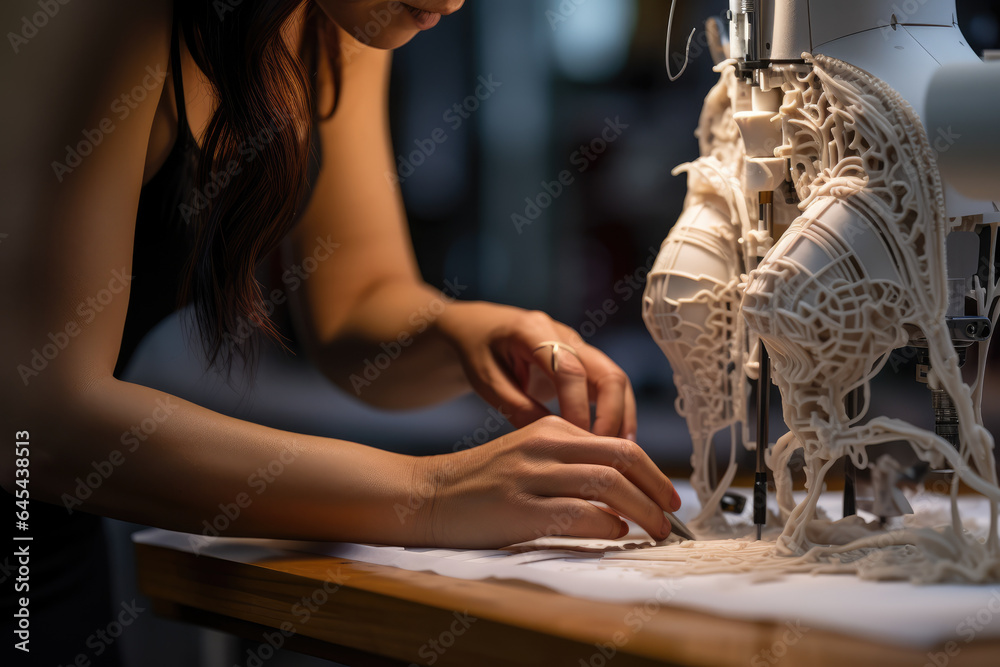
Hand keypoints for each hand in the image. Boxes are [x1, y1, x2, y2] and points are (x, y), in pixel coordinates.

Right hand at [410, 416, 680, 547]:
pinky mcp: (519, 509)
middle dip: (656, 489)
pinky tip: (615, 533)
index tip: (667, 496)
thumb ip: (570, 462)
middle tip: (671, 516)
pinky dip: (607, 525)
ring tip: (654, 530)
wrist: (429, 495)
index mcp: (550, 429)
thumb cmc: (483, 483)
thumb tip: (624, 489)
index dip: (652, 472)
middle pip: (622, 458)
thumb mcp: (529, 454)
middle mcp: (543, 445)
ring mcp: (530, 476)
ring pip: (607, 484)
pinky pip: (578, 514)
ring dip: (642, 511)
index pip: (619, 444)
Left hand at [436, 302, 636, 437]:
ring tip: (618, 455)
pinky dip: (617, 414)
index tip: (577, 442)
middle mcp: (565, 335)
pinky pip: (611, 386)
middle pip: (608, 373)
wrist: (483, 328)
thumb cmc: (479, 352)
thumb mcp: (486, 380)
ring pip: (617, 380)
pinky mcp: (586, 360)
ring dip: (622, 418)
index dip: (578, 408)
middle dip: (611, 416)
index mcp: (534, 332)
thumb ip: (517, 407)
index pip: (570, 370)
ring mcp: (580, 346)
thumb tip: (553, 441)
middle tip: (603, 454)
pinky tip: (613, 443)